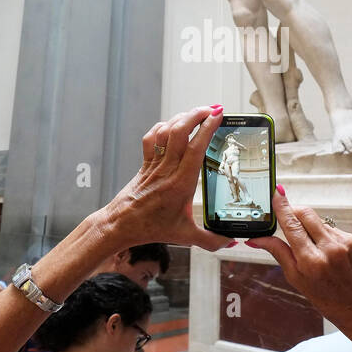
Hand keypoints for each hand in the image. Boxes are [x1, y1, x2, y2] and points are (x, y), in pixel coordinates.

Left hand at [103, 105, 229, 251]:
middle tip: (213, 109)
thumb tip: (231, 242)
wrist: (120, 224)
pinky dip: (163, 126)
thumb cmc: (151, 229)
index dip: (207, 128)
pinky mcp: (145, 163)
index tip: (219, 116)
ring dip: (182, 117)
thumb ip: (211, 240)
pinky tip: (173, 125)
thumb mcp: (186, 236)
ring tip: (198, 112)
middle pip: (180, 131)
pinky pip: (152, 137)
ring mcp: (154, 164)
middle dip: (197, 114)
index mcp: (180, 183)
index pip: (196, 148)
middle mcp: (167, 169)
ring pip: (166, 130)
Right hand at [248, 189, 351, 334]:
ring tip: (309, 246)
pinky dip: (322, 234)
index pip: (292, 225)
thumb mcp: (295, 278)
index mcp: (311, 261)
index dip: (282, 207)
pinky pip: (331, 228)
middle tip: (286, 217)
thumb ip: (278, 252)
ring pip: (318, 220)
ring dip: (309, 226)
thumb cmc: (324, 296)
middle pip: (306, 213)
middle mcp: (330, 248)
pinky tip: (324, 250)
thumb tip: (255, 239)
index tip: (276, 192)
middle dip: (294, 211)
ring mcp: (344, 242)